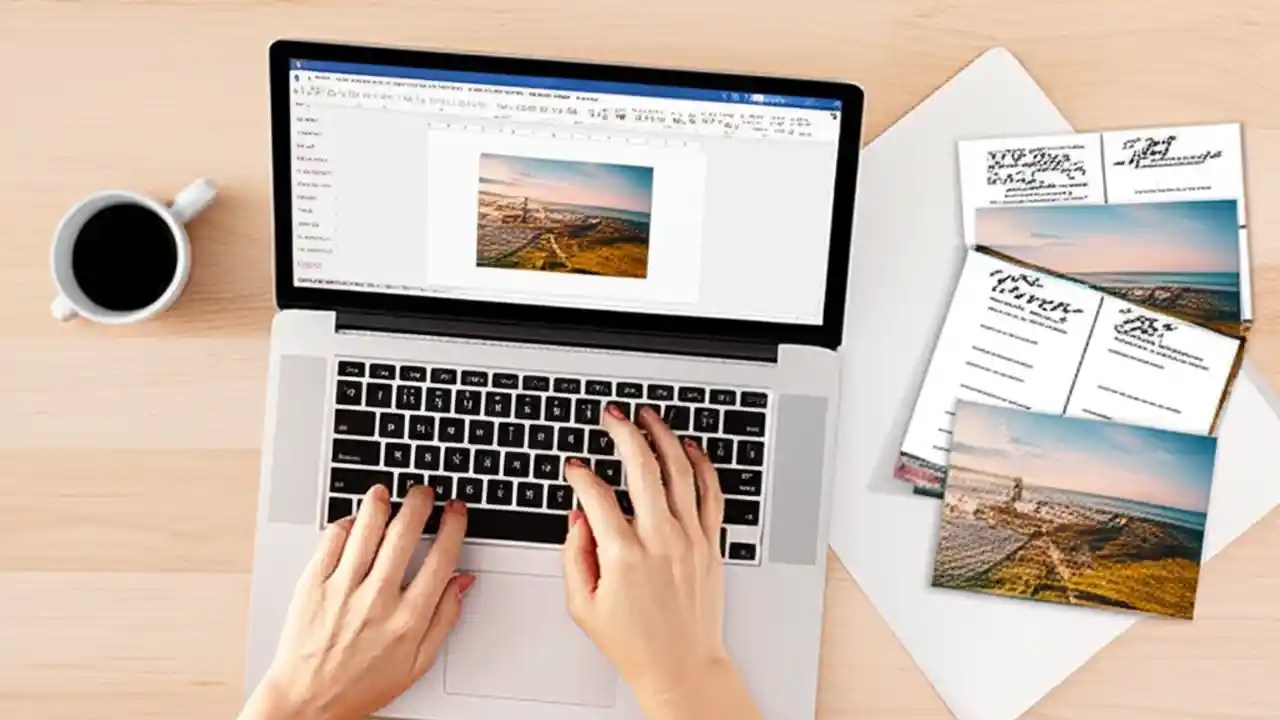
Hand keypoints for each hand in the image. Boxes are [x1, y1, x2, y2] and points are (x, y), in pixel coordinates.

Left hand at [239, 485, 472, 719]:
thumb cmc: (361, 686)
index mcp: (407, 620)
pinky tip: (354, 520)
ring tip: (387, 492)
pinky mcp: (312, 586)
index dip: (453, 526)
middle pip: (405, 534)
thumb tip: (462, 582)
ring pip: (366, 530)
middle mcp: (377, 601)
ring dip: (380, 503)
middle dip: (419, 503)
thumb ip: (444, 619)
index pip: (441, 558)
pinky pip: (331, 542)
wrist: (307, 702)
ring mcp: (342, 591)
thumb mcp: (417, 663)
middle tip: (424, 491)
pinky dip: (345, 524)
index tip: (455, 511)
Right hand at [562, 405, 760, 719]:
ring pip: (680, 471)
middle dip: (623, 432)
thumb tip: (578, 518)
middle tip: (612, 415)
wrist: (682, 666)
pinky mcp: (710, 544)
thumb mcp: (583, 606)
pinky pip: (710, 493)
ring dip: (662, 436)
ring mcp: (691, 540)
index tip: (574, 466)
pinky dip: (701, 464)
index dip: (581, 474)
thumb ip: (573, 557)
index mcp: (624, 557)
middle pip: (642, 468)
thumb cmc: (634, 643)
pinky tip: (688, 447)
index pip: (597, 496)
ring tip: (648, 417)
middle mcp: (661, 541)